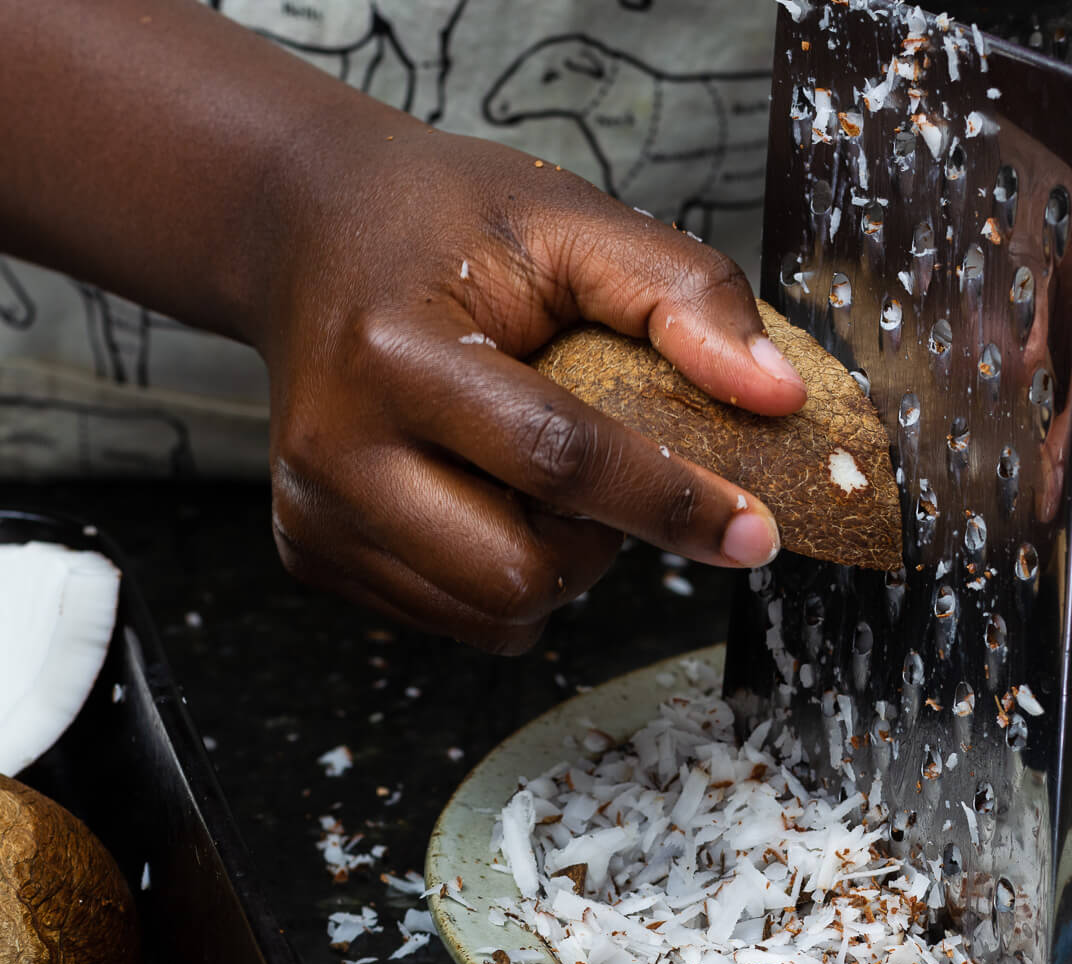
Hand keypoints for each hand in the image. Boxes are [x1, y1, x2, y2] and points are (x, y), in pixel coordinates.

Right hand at [259, 108, 805, 652]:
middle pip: (519, 575)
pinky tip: (485, 501)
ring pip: (490, 617)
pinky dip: (498, 582)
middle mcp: (338, 450)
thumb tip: (775, 397)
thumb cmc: (441, 223)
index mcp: (394, 355)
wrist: (306, 232)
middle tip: (602, 478)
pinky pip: (453, 623)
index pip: (558, 461)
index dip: (670, 500)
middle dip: (595, 547)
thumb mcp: (570, 222)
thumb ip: (683, 293)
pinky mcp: (312, 553)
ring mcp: (316, 514)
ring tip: (534, 481)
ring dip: (550, 569)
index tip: (753, 530)